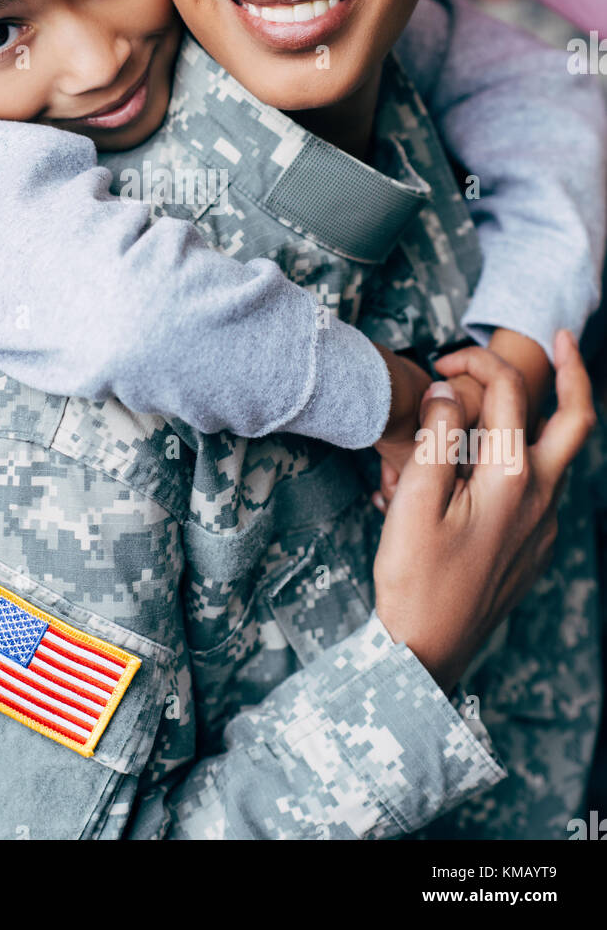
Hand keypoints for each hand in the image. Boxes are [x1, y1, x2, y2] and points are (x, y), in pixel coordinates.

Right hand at [373, 330, 594, 692]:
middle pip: (577, 419)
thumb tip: (453, 392)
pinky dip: (521, 458)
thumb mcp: (415, 502)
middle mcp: (542, 498)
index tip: (444, 363)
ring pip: (559, 453)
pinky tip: (481, 464)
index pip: (510, 393)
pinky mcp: (536, 546)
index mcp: (512, 480)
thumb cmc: (414, 580)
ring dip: (539, 417)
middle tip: (561, 339)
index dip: (478, 363)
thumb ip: (439, 438)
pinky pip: (540, 487)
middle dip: (574, 373)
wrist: (428, 653)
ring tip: (496, 400)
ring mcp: (545, 525)